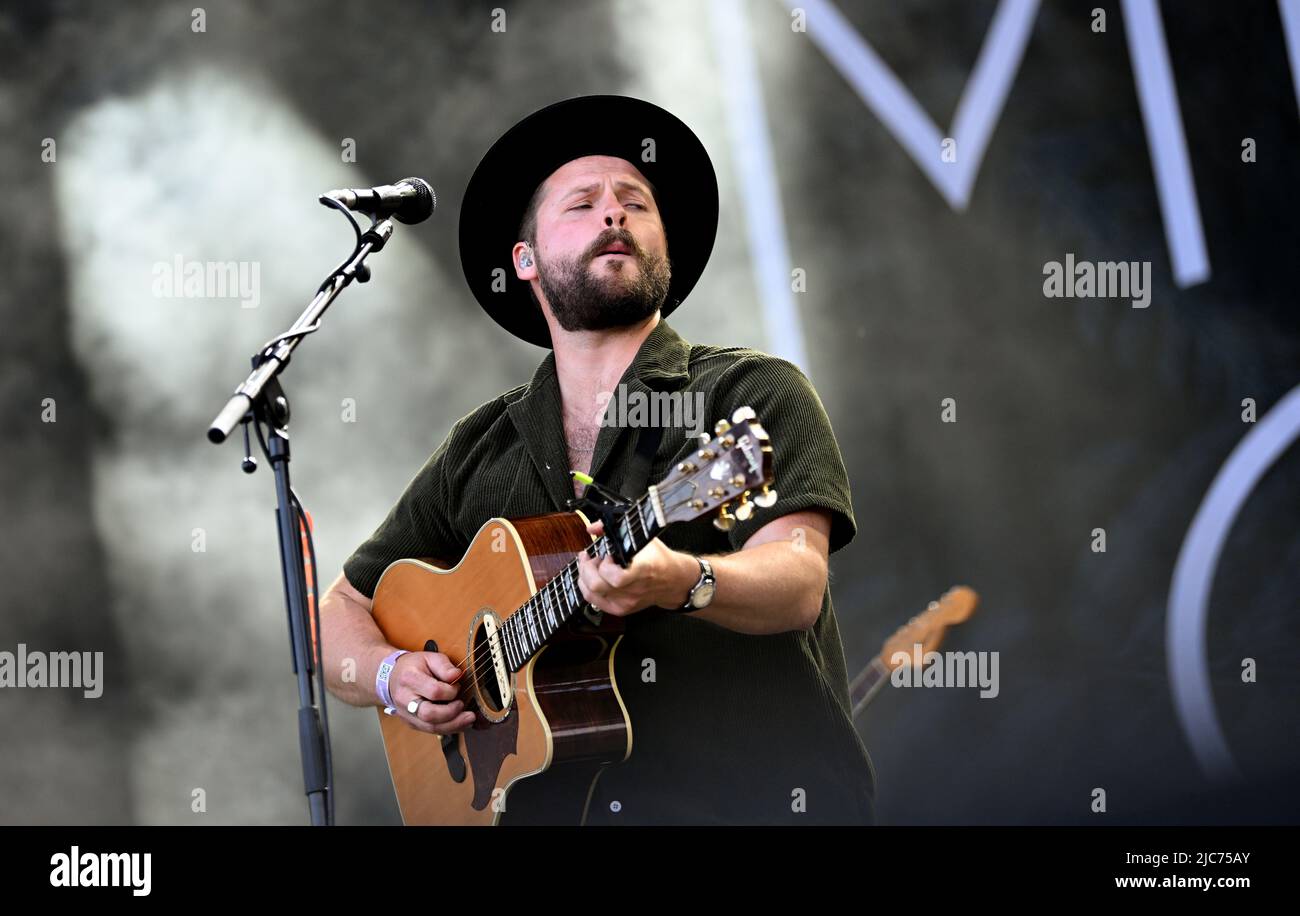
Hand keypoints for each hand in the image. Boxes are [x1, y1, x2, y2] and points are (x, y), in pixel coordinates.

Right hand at [386, 650, 475, 735]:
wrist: (392, 677)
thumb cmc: (414, 667)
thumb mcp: (429, 657)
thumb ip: (444, 666)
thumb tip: (457, 675)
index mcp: (409, 679)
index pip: (434, 691)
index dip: (450, 691)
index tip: (457, 686)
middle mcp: (405, 700)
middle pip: (429, 715)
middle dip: (452, 714)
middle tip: (465, 706)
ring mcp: (407, 715)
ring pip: (430, 728)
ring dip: (453, 726)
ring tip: (469, 720)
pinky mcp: (412, 723)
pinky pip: (431, 731)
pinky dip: (448, 729)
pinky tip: (460, 724)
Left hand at [575, 518, 695, 616]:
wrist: (673, 581)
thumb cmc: (659, 558)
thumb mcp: (642, 538)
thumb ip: (615, 529)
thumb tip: (593, 528)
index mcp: (642, 571)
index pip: (617, 578)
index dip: (605, 564)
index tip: (608, 553)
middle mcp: (633, 590)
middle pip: (597, 585)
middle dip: (588, 567)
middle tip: (593, 557)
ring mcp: (626, 602)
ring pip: (590, 593)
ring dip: (585, 576)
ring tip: (592, 566)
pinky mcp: (621, 609)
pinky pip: (593, 600)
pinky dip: (587, 586)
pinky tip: (592, 576)